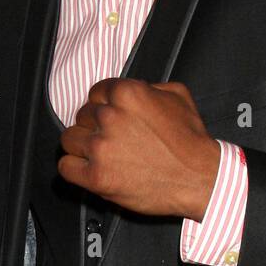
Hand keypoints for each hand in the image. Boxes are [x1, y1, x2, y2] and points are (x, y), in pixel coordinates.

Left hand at [58, 79, 219, 220]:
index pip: (95, 93)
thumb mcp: (178, 96)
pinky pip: (65, 167)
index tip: (109, 118)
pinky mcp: (97, 176)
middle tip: (111, 139)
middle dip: (95, 126)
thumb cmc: (191, 142)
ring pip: (69, 139)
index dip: (103, 106)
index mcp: (127, 94)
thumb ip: (149, 86)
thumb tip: (134, 88)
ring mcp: (101, 147)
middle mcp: (110, 117)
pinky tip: (87, 169)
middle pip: (82, 116)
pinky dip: (73, 168)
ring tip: (99, 154)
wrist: (200, 178)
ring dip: (81, 146)